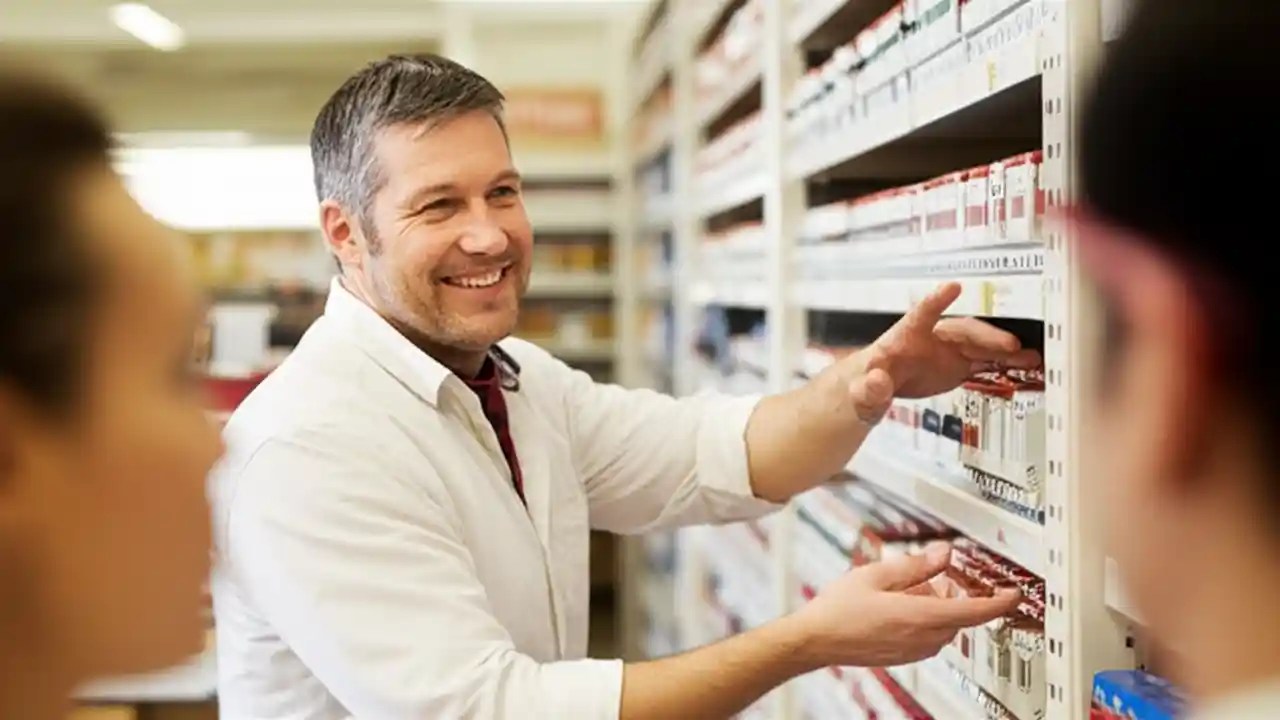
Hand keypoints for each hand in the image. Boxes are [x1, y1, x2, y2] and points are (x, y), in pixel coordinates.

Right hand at [790, 542, 1021, 667]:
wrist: (815, 640)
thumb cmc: (838, 610)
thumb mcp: (876, 574)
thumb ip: (915, 564)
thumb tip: (944, 554)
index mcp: (918, 616)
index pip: (974, 612)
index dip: (999, 603)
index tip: (1013, 595)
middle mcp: (920, 638)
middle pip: (959, 618)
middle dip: (953, 596)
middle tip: (932, 575)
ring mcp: (912, 651)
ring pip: (944, 628)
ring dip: (938, 608)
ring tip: (907, 589)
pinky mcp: (903, 656)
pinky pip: (928, 637)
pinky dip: (925, 620)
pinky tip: (898, 606)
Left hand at [840, 282, 1040, 422]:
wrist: (875, 387)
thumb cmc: (867, 383)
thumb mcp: (863, 392)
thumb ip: (869, 390)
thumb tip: (875, 382)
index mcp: (903, 339)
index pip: (920, 315)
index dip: (936, 300)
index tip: (952, 287)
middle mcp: (931, 339)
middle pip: (962, 331)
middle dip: (987, 336)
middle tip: (1011, 345)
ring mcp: (947, 351)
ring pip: (980, 344)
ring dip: (1005, 348)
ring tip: (1030, 355)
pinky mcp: (958, 365)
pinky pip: (986, 360)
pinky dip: (1006, 362)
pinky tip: (1025, 364)